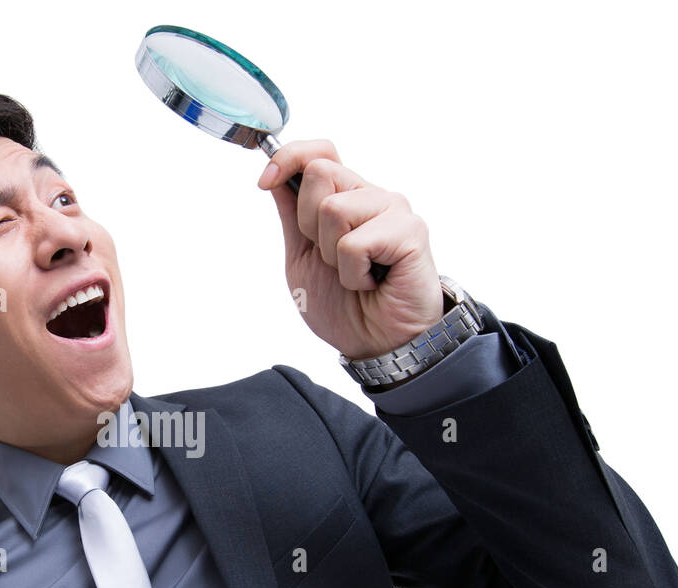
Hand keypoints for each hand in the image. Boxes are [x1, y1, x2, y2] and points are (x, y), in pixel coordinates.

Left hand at [258, 140, 443, 359]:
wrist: (377, 345)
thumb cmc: (345, 307)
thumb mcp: (301, 258)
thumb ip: (291, 216)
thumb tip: (274, 175)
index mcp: (345, 199)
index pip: (320, 152)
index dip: (289, 156)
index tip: (266, 180)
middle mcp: (370, 197)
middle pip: (319, 173)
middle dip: (309, 224)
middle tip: (333, 259)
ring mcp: (393, 210)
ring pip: (333, 208)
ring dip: (333, 256)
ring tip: (356, 274)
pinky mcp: (411, 231)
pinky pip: (355, 243)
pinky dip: (353, 274)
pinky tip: (372, 283)